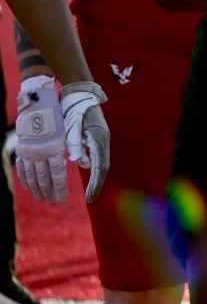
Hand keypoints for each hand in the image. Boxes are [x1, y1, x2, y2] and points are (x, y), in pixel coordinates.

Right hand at [15, 76, 68, 202]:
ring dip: (37, 189)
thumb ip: (77, 148)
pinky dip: (26, 179)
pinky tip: (29, 187)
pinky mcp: (22, 148)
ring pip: (32, 176)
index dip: (60, 188)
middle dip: (49, 193)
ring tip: (41, 199)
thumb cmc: (59, 114)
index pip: (58, 174)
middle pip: (44, 178)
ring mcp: (29, 151)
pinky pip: (23, 168)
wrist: (38, 100)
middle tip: (54, 203)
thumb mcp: (70, 129)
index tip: (63, 199)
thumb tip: (87, 165)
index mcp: (54, 148)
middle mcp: (40, 152)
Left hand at [60, 81, 108, 201]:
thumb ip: (75, 144)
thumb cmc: (73, 108)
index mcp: (98, 138)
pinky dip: (94, 168)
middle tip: (90, 198)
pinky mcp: (96, 137)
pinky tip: (88, 173)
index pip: (99, 167)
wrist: (79, 92)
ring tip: (90, 191)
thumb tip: (81, 164)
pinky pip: (97, 156)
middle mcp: (103, 139)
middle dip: (98, 184)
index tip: (90, 197)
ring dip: (96, 177)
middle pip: (103, 167)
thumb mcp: (71, 126)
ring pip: (101, 162)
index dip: (95, 183)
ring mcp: (101, 138)